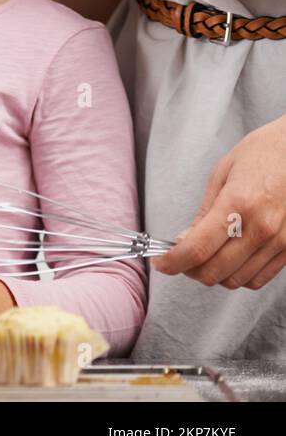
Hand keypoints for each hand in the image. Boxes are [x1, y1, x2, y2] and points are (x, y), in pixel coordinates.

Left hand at [153, 114, 285, 289]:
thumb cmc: (260, 155)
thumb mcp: (221, 175)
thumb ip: (203, 213)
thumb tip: (184, 241)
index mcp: (238, 204)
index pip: (197, 248)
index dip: (173, 262)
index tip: (162, 263)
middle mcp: (261, 227)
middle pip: (215, 271)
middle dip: (189, 270)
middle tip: (180, 259)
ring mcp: (280, 241)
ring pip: (236, 280)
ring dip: (214, 275)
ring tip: (204, 258)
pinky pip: (259, 278)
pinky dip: (238, 276)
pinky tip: (229, 260)